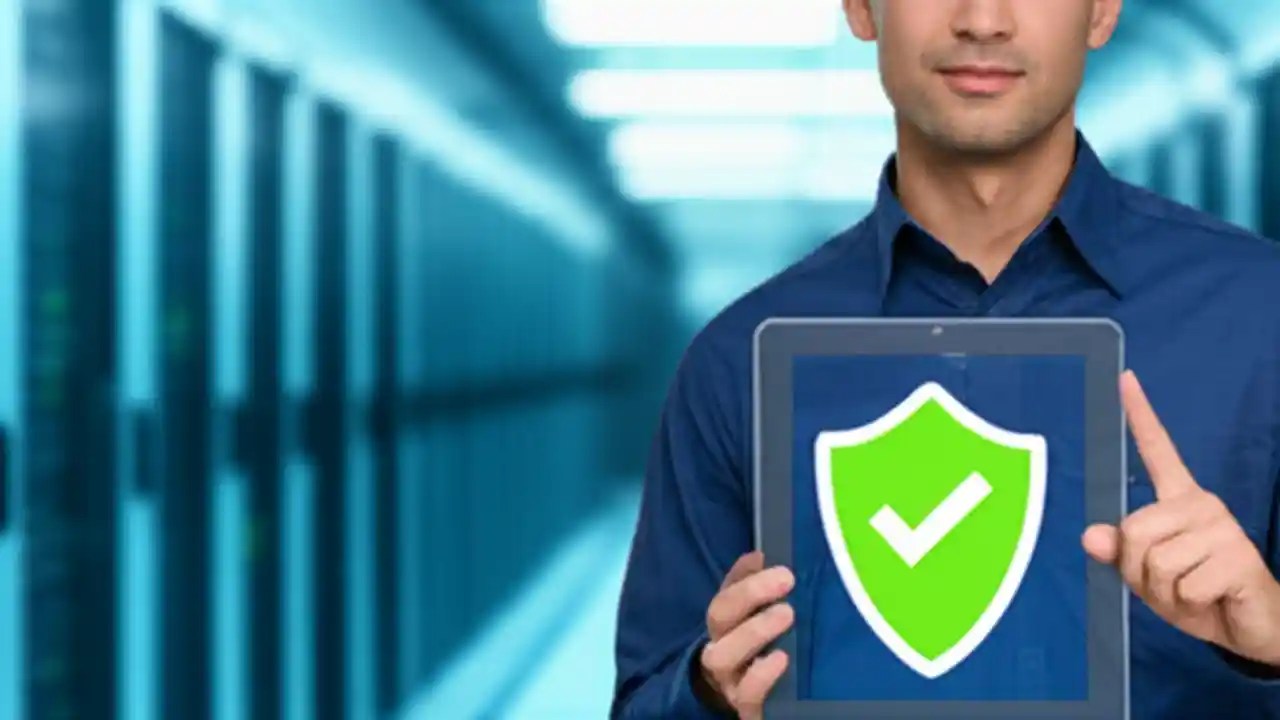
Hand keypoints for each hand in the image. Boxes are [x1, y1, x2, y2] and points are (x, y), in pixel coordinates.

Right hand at [696, 550, 794, 718]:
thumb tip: (758, 554)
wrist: (746, 701)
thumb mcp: (758, 620)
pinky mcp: (745, 708)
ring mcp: (729, 680)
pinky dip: (761, 676)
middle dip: (750, 595)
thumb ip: (755, 588)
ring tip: (786, 614)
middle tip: (786, 579)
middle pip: (719, 617)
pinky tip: (781, 658)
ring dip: (753, 631)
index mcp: (725, 624)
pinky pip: (745, 695)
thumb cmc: (758, 653)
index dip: (745, 577)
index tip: (774, 563)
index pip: (727, 594)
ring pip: (723, 656)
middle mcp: (720, 648)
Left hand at [1082, 370, 1279, 665]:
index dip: (1139, 415)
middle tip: (1169, 586)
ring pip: (1155, 562)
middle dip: (1139, 571)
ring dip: (1163, 593)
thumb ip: (1120, 555)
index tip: (1125, 377)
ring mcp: (1222, 526)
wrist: (1250, 627)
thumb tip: (1090, 537)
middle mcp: (1202, 503)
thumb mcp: (1146, 577)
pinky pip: (1182, 586)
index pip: (1157, 450)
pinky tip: (1211, 599)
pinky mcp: (1238, 555)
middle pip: (1134, 531)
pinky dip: (1187, 604)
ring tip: (1191, 593)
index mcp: (1178, 499)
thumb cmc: (1196, 595)